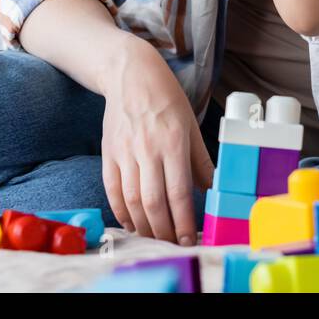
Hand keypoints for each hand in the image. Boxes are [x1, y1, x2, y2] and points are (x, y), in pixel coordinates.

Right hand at [100, 40, 213, 244]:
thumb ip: (199, 160)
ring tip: (156, 237)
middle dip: (164, 231)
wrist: (129, 74)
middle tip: (173, 244)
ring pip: (132, 200)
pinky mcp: (108, 153)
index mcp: (172, 143)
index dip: (184, 221)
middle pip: (153, 202)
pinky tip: (132, 222)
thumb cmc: (166, 98)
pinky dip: (121, 211)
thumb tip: (210, 189)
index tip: (189, 239)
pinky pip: (112, 189)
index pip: (178, 192)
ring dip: (144, 226)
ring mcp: (124, 153)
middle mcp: (147, 150)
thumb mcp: (190, 124)